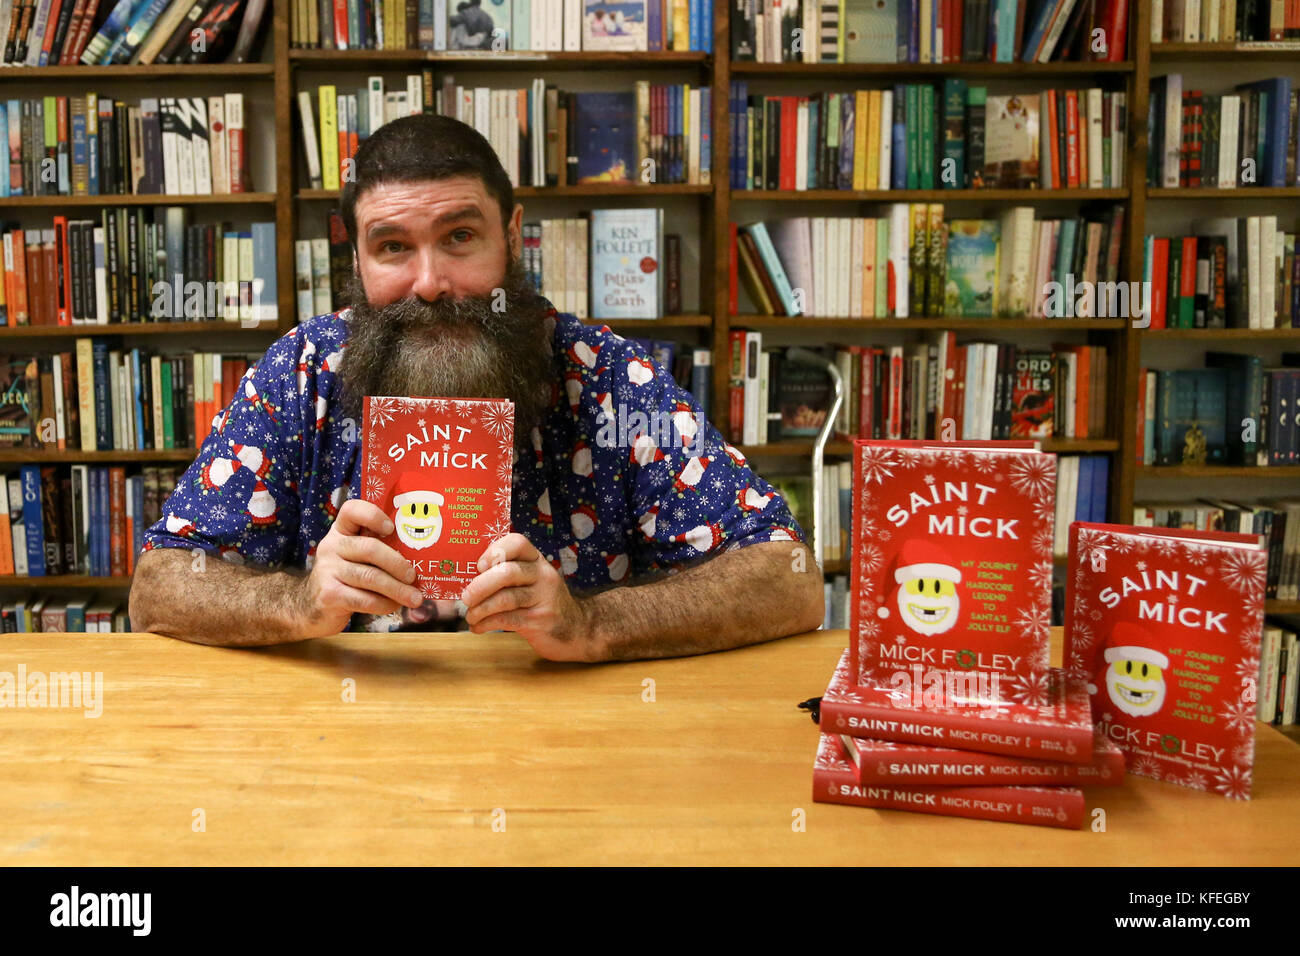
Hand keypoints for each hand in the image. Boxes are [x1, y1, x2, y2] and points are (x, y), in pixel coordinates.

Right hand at [297, 498, 424, 636]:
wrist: (309, 606)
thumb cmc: (343, 576)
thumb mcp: (354, 556)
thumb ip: (376, 549)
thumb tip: (420, 557)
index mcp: (341, 531)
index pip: (352, 510)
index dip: (373, 515)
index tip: (391, 528)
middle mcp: (331, 547)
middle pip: (370, 548)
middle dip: (397, 563)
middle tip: (414, 576)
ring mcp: (328, 571)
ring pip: (370, 577)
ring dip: (397, 589)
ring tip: (414, 597)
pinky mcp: (329, 595)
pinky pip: (364, 600)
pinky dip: (384, 604)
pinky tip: (394, 606)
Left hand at [460, 533, 595, 660]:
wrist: (576, 629)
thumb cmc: (541, 602)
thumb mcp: (530, 582)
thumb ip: (506, 576)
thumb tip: (464, 578)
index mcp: (536, 560)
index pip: (517, 542)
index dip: (494, 551)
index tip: (478, 566)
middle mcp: (543, 575)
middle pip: (507, 572)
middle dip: (480, 585)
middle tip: (465, 597)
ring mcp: (544, 598)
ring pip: (506, 599)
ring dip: (481, 609)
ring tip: (470, 616)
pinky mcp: (541, 620)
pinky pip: (508, 620)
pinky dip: (487, 624)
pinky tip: (478, 627)